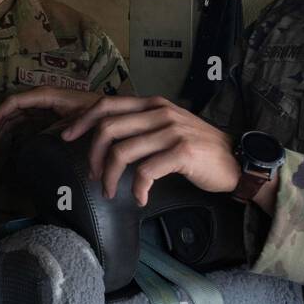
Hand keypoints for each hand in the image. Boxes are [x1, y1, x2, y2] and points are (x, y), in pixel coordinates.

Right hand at [0, 87, 103, 152]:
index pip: (15, 102)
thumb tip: (62, 136)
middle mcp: (40, 98)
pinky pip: (22, 120)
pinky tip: (4, 143)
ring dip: (0, 129)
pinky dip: (11, 130)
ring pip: (13, 115)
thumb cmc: (98, 111)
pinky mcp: (45, 114)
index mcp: (47, 96)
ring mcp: (42, 106)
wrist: (109, 110)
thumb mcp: (88, 117)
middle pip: (10, 109)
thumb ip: (75, 124)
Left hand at [59, 95, 241, 202]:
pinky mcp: (182, 152)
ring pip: (122, 152)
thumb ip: (141, 127)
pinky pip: (146, 171)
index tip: (67, 138)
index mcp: (152, 104)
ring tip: (112, 192)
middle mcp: (160, 112)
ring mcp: (171, 131)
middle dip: (92, 155)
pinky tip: (140, 198)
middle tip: (94, 176)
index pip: (106, 104)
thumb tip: (105, 137)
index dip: (82, 120)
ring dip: (111, 177)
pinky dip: (138, 189)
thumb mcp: (167, 128)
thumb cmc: (198, 149)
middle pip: (107, 128)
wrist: (236, 160)